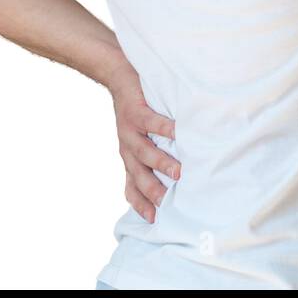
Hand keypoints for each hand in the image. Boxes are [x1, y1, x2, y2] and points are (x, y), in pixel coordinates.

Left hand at [106, 65, 178, 222]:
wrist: (117, 77)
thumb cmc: (137, 112)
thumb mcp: (141, 139)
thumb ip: (153, 159)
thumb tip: (180, 180)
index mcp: (130, 159)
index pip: (132, 188)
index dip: (141, 204)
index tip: (155, 220)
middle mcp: (127, 149)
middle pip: (138, 175)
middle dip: (152, 190)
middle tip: (167, 204)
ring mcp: (129, 131)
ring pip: (144, 152)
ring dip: (161, 163)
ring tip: (178, 172)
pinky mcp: (135, 111)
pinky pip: (151, 122)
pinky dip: (164, 128)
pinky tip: (178, 132)